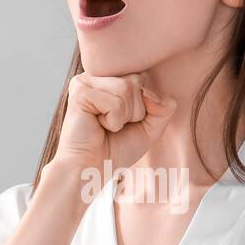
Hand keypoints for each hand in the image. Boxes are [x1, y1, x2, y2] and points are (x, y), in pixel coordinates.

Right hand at [53, 71, 177, 174]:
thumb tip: (153, 93)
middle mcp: (97, 75)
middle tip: (114, 125)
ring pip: (127, 88)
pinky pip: (115, 102)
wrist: (90, 169)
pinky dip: (113, 120)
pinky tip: (97, 125)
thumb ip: (164, 107)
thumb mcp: (150, 128)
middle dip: (135, 110)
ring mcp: (86, 81)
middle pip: (137, 80)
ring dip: (123, 116)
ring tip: (106, 125)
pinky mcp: (80, 92)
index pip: (145, 77)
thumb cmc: (115, 149)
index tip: (126, 121)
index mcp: (111, 78)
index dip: (145, 105)